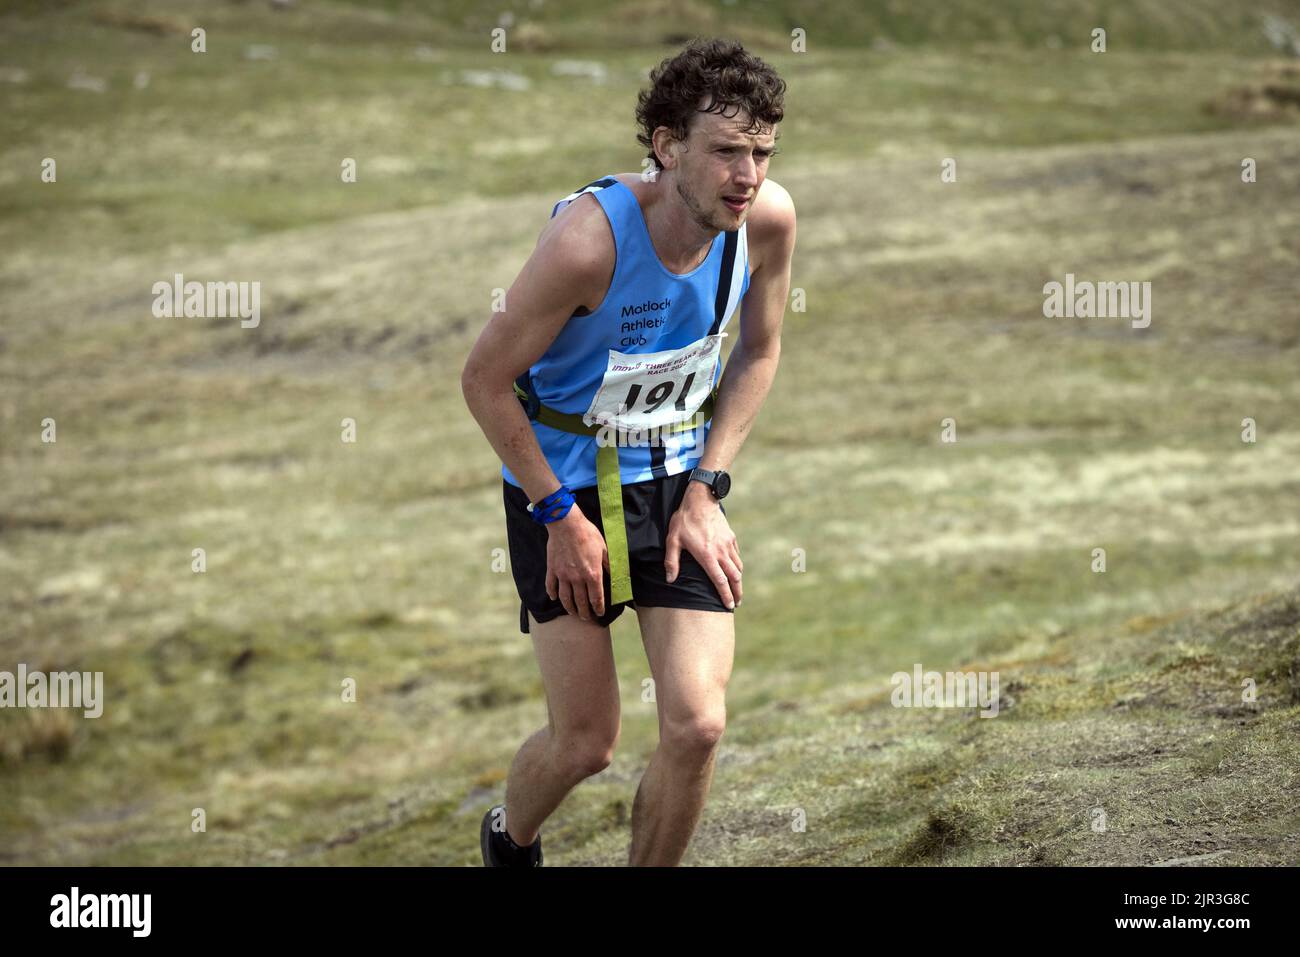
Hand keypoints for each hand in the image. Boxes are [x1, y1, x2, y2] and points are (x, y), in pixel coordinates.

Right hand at [544, 504, 608, 619]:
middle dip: (584, 612)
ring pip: (565, 598)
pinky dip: (552, 593)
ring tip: (573, 613)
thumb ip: (608, 564)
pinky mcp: (552, 569)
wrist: (567, 524)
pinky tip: (554, 598)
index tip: (599, 613)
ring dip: (569, 608)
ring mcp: (563, 575)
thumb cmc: (587, 534)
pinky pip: (551, 585)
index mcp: (592, 574)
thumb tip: (615, 574)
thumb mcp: (604, 548)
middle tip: (586, 618)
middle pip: (581, 601)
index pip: (596, 598)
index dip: (598, 608)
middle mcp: (577, 578)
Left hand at [664, 485, 742, 608]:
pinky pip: (736, 555)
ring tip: (736, 590)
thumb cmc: (684, 520)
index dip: (725, 595)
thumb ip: (671, 561)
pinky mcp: (731, 537)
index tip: (729, 605)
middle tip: (736, 603)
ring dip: (738, 581)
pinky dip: (737, 566)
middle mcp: (721, 552)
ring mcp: (728, 544)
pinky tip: (734, 570)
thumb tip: (670, 579)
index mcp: (707, 555)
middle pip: (734, 577)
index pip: (720, 581)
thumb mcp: (673, 540)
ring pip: (738, 567)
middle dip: (737, 592)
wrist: (700, 499)